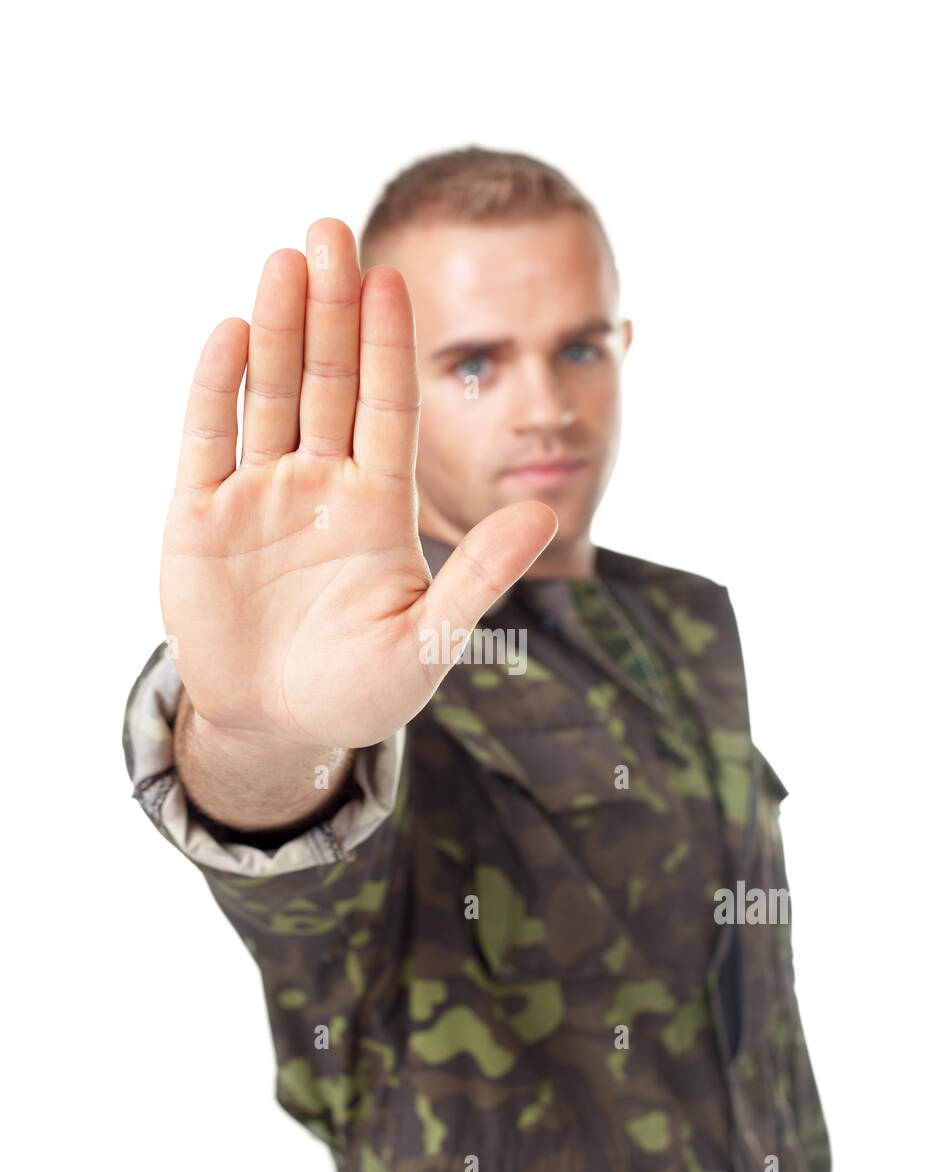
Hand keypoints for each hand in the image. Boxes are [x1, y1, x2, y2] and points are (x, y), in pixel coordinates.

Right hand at [160, 218, 556, 751]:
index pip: (387, 407)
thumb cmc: (361, 691)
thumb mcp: (429, 641)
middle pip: (328, 381)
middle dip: (331, 309)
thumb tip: (545, 514)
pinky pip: (208, 440)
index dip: (390, 345)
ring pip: (269, 394)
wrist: (279, 729)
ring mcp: (258, 495)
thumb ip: (479, 578)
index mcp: (378, 506)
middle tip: (333, 229)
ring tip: (284, 258)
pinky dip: (215, 389)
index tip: (393, 277)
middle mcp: (320, 485)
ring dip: (275, 329)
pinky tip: (229, 333)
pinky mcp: (200, 517)